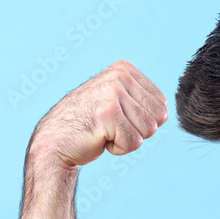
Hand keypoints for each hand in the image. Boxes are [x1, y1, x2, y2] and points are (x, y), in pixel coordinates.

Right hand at [30, 60, 167, 167]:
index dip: (143, 121)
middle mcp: (119, 76)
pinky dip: (119, 148)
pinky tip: (99, 139)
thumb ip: (140, 100)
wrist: (54, 141)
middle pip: (157, 119)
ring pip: (148, 131)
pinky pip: (134, 143)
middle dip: (137, 131)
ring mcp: (112, 94)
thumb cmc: (88, 124)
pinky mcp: (108, 114)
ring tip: (104, 131)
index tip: (118, 118)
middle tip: (111, 127)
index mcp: (124, 70)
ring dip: (127, 140)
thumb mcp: (115, 100)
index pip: (161, 105)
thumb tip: (165, 111)